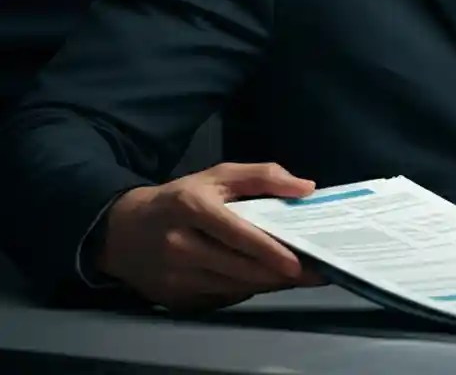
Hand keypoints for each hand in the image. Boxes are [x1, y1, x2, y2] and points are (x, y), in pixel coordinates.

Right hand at [96, 162, 328, 312]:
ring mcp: (174, 276)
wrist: (121, 231)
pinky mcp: (174, 299)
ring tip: (294, 278)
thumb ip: (263, 176)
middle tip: (313, 274)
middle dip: (279, 274)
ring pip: (234, 288)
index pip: (238, 234)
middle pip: (240, 268)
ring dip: (267, 284)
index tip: (299, 263)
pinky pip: (221, 299)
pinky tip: (259, 280)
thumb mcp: (216, 176)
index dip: (270, 251)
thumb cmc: (180, 199)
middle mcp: (180, 245)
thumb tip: (306, 188)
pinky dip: (244, 290)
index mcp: (192, 207)